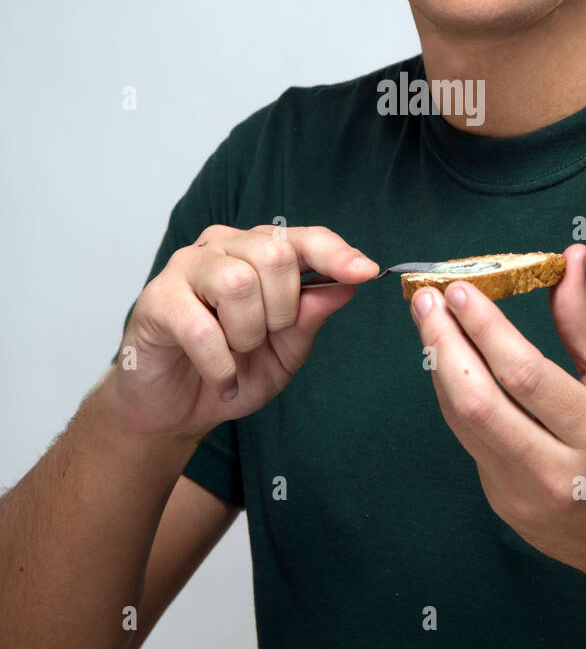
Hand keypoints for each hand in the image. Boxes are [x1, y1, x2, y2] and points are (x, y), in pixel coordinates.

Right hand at [105, 224, 378, 439]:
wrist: (175, 409)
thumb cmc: (231, 371)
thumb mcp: (285, 353)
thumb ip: (310, 317)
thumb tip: (347, 285)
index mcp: (258, 253)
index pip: (303, 239)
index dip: (336, 253)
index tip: (367, 272)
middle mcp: (223, 248)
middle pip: (275, 256)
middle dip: (282, 311)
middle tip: (263, 340)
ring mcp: (186, 267)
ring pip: (239, 283)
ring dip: (247, 334)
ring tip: (236, 355)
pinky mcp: (157, 298)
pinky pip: (202, 326)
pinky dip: (220, 363)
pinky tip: (219, 376)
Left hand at [410, 244, 585, 600]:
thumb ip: (584, 323)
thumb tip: (569, 259)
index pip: (523, 373)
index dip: (484, 326)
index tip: (458, 288)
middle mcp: (557, 472)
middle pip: (477, 401)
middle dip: (443, 342)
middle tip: (425, 298)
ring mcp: (523, 497)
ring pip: (462, 422)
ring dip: (439, 366)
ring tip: (429, 322)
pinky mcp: (502, 506)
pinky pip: (468, 442)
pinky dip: (456, 397)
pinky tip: (451, 364)